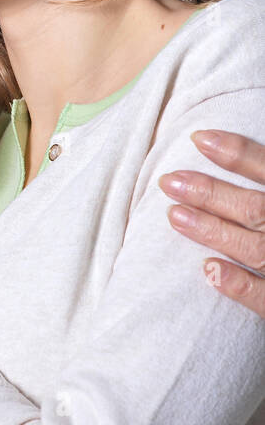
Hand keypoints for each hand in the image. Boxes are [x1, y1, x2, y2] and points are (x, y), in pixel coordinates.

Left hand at [161, 129, 264, 318]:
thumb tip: (243, 155)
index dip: (240, 155)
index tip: (199, 138)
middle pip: (258, 210)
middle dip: (212, 193)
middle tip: (168, 180)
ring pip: (258, 250)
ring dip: (214, 232)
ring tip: (174, 215)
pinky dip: (241, 286)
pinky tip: (208, 271)